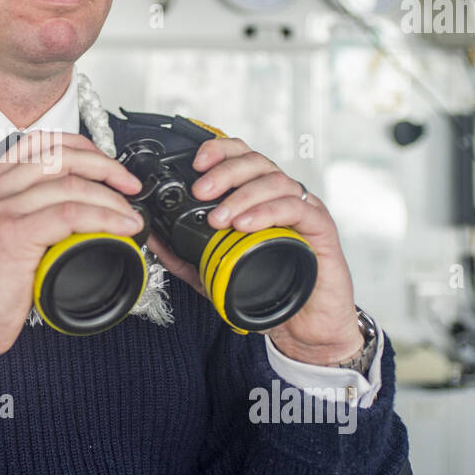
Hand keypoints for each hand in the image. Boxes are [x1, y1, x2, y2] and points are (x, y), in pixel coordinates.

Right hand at [0, 130, 144, 376]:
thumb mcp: (2, 238)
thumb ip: (30, 216)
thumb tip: (80, 213)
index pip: (42, 143)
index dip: (84, 149)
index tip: (110, 168)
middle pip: (61, 157)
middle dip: (106, 167)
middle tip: (130, 187)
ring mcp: (1, 210)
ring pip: (70, 185)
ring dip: (111, 198)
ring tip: (130, 216)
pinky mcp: (13, 234)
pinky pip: (70, 214)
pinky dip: (104, 218)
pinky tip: (120, 227)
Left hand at [146, 135, 361, 365]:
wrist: (306, 323)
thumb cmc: (269, 290)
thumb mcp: (216, 271)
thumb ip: (185, 255)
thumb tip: (153, 239)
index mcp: (259, 197)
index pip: (241, 157)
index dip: (219, 151)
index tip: (196, 163)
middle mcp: (282, 197)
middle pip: (256, 162)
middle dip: (224, 172)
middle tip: (200, 192)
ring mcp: (303, 209)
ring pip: (276, 181)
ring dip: (243, 195)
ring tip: (220, 218)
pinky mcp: (321, 229)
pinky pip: (297, 208)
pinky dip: (268, 212)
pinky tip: (246, 225)